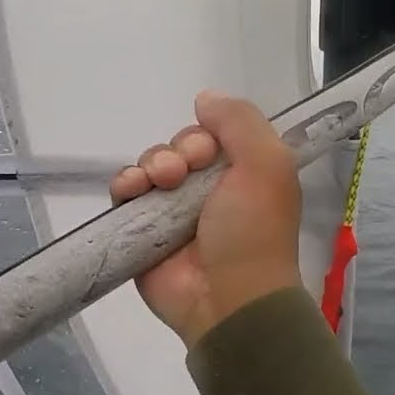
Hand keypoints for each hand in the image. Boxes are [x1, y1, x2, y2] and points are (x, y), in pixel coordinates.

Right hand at [109, 90, 304, 348]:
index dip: (206, 134)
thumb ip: (241, 121)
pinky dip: (126, 185)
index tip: (207, 150)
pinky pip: (126, 194)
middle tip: (181, 172)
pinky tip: (133, 190)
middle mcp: (212, 190)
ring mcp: (176, 211)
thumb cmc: (254, 230)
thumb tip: (206, 98)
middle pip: (180, 147)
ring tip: (160, 183)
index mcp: (247, 174)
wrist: (229, 297)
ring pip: (151, 165)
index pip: (217, 135)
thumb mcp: (268, 164)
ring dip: (151, 164)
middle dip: (176, 151)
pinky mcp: (143, 232)